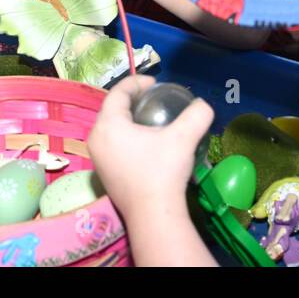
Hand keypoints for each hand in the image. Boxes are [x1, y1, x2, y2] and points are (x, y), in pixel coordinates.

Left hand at [87, 75, 212, 221]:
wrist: (153, 215)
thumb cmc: (163, 171)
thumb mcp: (183, 137)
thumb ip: (197, 114)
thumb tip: (202, 106)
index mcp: (108, 124)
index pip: (118, 92)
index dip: (137, 82)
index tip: (156, 83)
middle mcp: (96, 138)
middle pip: (112, 108)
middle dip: (132, 100)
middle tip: (154, 99)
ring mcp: (97, 158)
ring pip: (111, 127)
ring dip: (128, 119)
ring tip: (151, 120)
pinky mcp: (103, 173)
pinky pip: (112, 144)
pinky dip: (125, 136)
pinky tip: (146, 144)